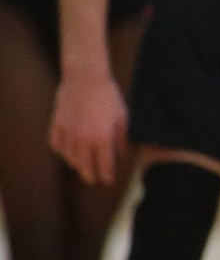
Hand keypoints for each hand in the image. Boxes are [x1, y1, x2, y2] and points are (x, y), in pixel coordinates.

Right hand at [50, 71, 128, 186]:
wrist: (86, 78)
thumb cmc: (108, 95)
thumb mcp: (122, 117)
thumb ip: (121, 137)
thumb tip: (122, 153)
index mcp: (102, 138)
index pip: (104, 164)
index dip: (106, 175)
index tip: (108, 181)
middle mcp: (83, 139)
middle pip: (84, 165)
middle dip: (90, 175)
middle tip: (93, 181)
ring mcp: (68, 132)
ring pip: (69, 157)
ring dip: (76, 165)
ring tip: (82, 167)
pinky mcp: (57, 124)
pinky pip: (56, 144)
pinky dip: (61, 151)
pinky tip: (66, 152)